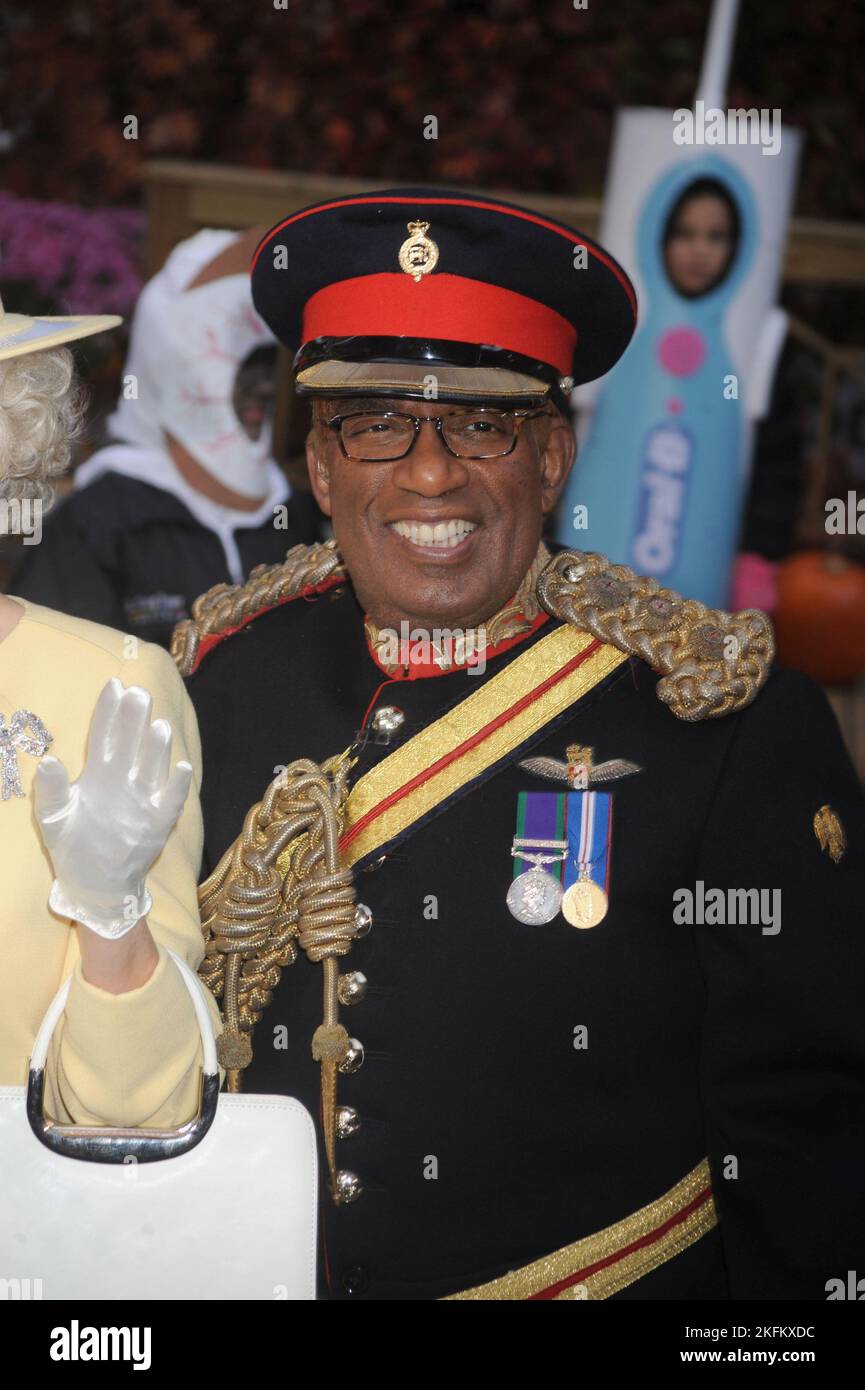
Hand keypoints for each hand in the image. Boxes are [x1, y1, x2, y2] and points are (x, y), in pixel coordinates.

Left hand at [33, 677, 192, 939]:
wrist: (96, 884)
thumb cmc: (73, 845)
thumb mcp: (51, 818)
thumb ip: (50, 790)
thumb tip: (48, 760)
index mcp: (97, 775)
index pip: (103, 735)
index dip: (107, 711)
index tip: (114, 685)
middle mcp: (123, 781)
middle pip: (129, 744)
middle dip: (133, 719)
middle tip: (139, 694)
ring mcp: (142, 799)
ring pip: (151, 766)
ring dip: (155, 748)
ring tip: (157, 726)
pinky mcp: (158, 822)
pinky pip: (170, 800)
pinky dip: (176, 785)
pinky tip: (180, 768)